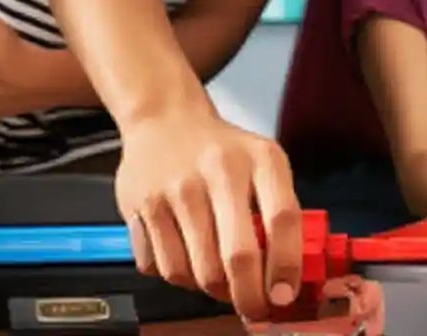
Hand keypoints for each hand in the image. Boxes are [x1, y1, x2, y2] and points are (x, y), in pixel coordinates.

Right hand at [117, 103, 301, 321]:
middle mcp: (217, 169)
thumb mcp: (263, 163)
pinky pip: (161, 265)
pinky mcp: (140, 203)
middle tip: (251, 307)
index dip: (286, 267)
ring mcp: (175, 187)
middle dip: (248, 296)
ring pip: (196, 270)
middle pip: (238, 256)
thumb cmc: (220, 151)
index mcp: (259, 159)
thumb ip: (278, 211)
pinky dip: (177, 275)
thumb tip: (285, 280)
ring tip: (216, 278)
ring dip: (210, 288)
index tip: (284, 295)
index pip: (282, 220)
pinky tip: (185, 258)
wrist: (164, 118)